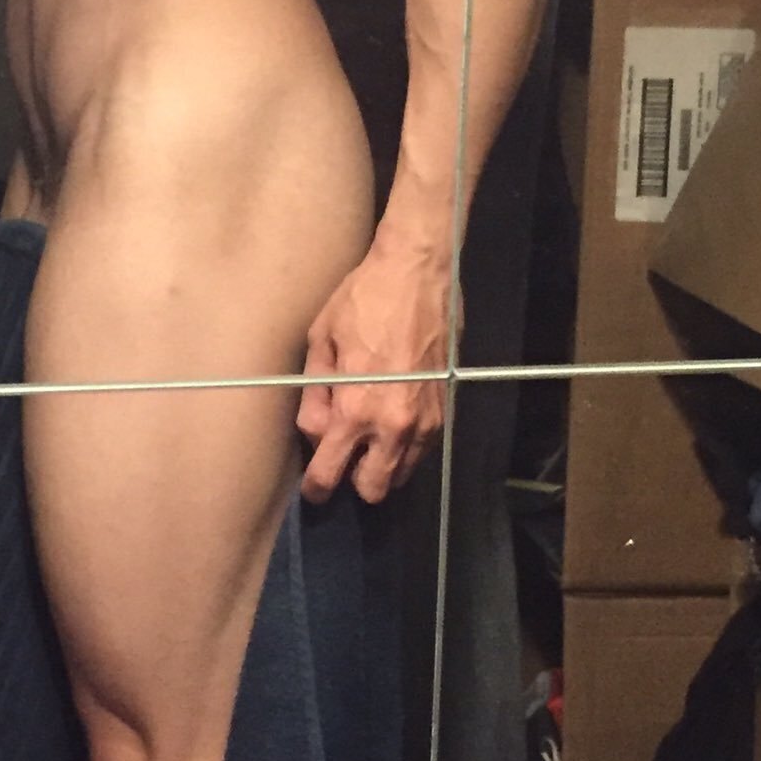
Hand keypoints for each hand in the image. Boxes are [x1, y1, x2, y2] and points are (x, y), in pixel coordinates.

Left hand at [297, 245, 449, 503]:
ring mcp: (425, 419)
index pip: (331, 473)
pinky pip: (422, 449)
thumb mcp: (321, 342)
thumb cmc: (363, 300)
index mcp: (355, 409)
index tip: (314, 487)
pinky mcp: (445, 407)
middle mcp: (393, 424)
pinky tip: (392, 419)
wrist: (418, 272)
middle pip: (375, 489)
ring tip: (370, 435)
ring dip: (383, 464)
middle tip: (345, 456)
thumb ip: (315, 395)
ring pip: (403, 473)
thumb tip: (317, 432)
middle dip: (356, 480)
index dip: (318, 487)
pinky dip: (405, 446)